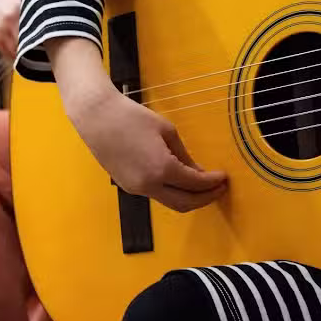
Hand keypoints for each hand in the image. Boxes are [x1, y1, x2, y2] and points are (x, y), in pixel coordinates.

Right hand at [48, 37, 227, 211]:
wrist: (96, 116)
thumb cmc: (132, 116)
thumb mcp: (166, 131)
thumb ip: (184, 156)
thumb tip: (198, 173)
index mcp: (161, 169)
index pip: (195, 184)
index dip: (213, 182)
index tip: (224, 177)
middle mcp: (148, 185)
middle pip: (184, 204)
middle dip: (205, 198)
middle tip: (219, 188)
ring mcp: (136, 189)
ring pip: (169, 202)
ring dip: (188, 197)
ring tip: (202, 186)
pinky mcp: (127, 186)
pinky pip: (155, 194)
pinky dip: (171, 192)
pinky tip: (179, 180)